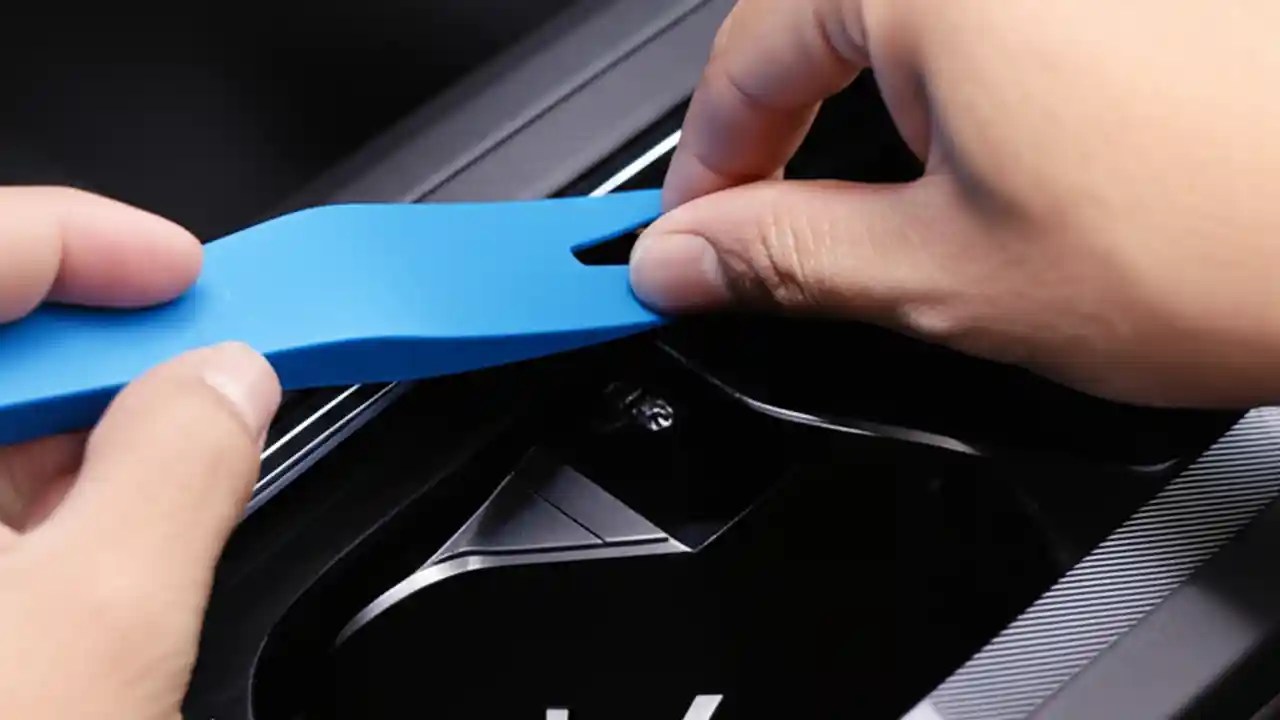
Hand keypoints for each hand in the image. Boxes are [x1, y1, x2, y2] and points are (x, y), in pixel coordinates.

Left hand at [0, 187, 280, 718]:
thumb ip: (186, 466)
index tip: (195, 277)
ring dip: (55, 441)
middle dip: (87, 355)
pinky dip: (11, 510)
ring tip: (145, 492)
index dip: (90, 241)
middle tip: (199, 384)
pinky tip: (69, 556)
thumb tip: (229, 382)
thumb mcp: (102, 626)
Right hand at [630, 0, 1279, 407]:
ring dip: (871, 120)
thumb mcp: (948, 276)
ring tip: (891, 215)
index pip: (740, 67)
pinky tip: (990, 158)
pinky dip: (956, 89)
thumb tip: (680, 262)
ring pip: (902, 26)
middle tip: (774, 246)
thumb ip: (782, 260)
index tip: (688, 245)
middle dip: (781, 148)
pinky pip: (991, 22)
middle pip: (816, 32)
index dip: (701, 176)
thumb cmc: (1233, 236)